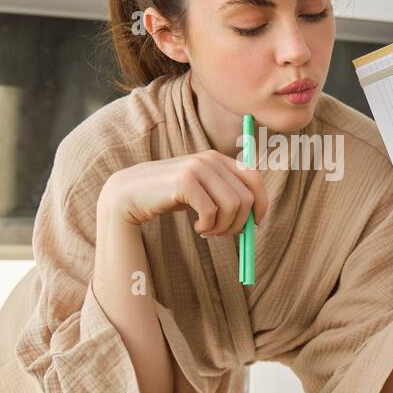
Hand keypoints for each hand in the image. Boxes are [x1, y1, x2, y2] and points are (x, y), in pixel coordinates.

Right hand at [99, 149, 267, 236]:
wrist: (131, 193)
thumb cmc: (170, 195)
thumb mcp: (202, 192)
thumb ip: (226, 196)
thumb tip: (255, 219)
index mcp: (218, 159)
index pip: (255, 178)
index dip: (261, 204)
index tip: (254, 224)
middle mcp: (210, 159)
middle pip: (246, 198)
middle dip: (239, 223)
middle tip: (221, 233)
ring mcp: (197, 168)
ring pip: (232, 206)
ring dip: (223, 227)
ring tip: (207, 231)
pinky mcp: (185, 181)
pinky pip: (211, 212)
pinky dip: (208, 226)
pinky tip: (197, 228)